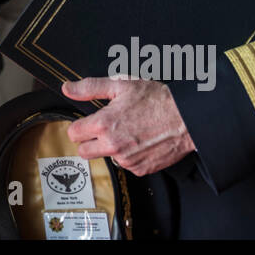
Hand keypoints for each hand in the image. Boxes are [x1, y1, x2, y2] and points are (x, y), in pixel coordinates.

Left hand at [62, 77, 194, 176]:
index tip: (87, 122)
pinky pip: (126, 165)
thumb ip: (90, 87)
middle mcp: (113, 146)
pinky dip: (129, 156)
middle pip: (84, 152)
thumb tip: (67, 88)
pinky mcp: (141, 169)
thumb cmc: (156, 100)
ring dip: (111, 149)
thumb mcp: (121, 85)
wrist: (186, 119)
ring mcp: (127, 160)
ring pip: (106, 158)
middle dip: (89, 141)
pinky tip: (139, 142)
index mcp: (104, 124)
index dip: (79, 126)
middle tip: (103, 130)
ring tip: (127, 132)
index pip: (73, 133)